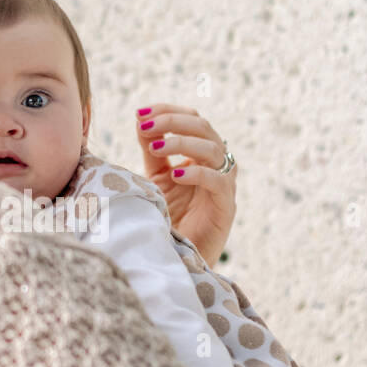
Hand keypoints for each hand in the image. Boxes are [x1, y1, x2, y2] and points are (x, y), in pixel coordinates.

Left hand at [134, 104, 235, 267]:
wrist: (176, 255)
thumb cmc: (168, 216)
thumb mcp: (156, 177)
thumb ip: (152, 150)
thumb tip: (140, 118)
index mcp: (201, 154)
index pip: (192, 119)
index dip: (168, 111)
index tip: (140, 112)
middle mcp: (216, 164)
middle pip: (203, 127)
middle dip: (172, 121)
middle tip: (145, 125)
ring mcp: (224, 184)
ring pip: (213, 149)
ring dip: (182, 143)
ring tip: (156, 148)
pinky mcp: (226, 207)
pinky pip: (219, 182)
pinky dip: (198, 174)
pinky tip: (176, 175)